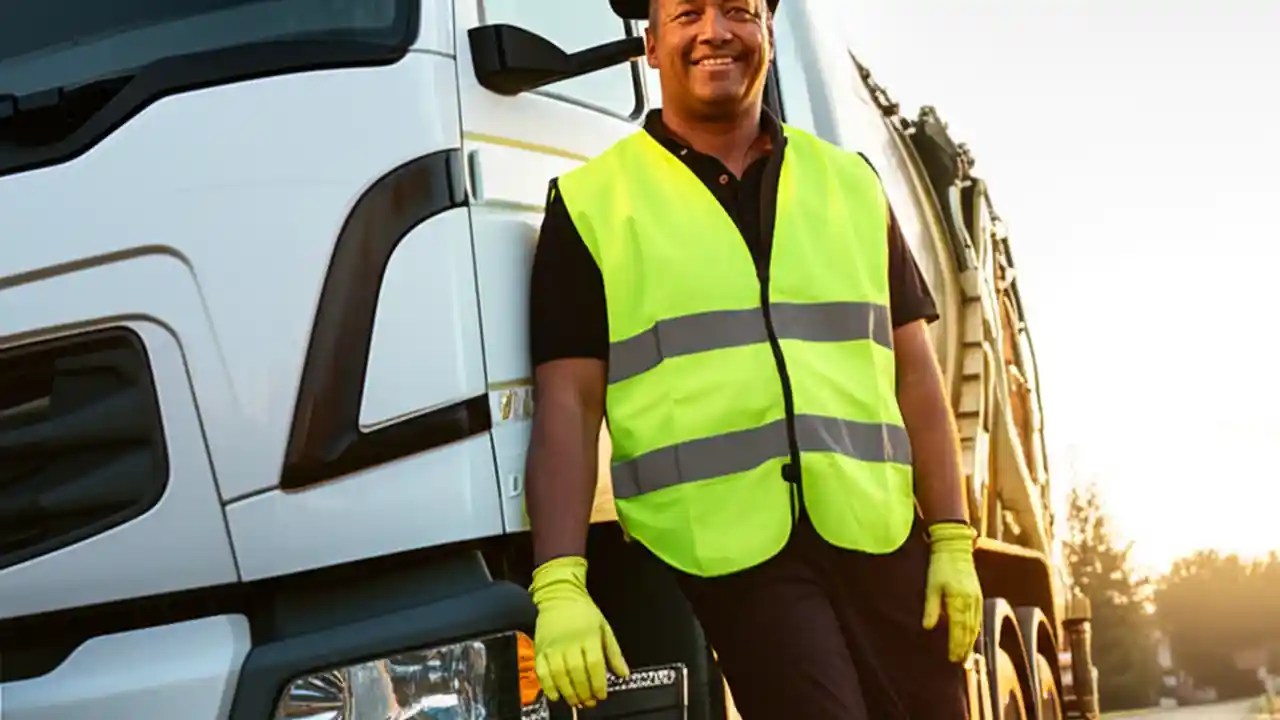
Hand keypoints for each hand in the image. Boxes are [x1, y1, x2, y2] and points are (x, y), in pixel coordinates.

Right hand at [529, 556, 630, 707]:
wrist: (559, 595)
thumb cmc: (584, 612)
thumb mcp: (604, 628)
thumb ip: (614, 653)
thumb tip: (624, 674)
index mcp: (588, 636)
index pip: (594, 664)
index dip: (598, 683)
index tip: (602, 695)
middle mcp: (570, 642)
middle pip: (577, 672)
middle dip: (584, 692)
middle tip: (589, 702)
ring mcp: (553, 646)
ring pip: (560, 675)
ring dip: (569, 692)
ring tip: (576, 701)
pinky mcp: (540, 649)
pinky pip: (542, 672)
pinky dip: (548, 686)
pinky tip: (556, 695)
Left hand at [922, 522, 982, 662]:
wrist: (955, 547)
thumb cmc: (940, 565)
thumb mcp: (931, 585)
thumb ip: (931, 607)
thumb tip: (928, 627)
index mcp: (958, 600)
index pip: (959, 629)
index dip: (956, 645)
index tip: (952, 658)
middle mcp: (971, 602)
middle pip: (969, 631)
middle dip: (965, 648)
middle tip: (960, 662)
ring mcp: (977, 599)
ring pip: (976, 626)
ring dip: (971, 641)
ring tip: (966, 655)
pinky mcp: (978, 595)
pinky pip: (978, 617)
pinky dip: (975, 630)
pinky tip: (972, 636)